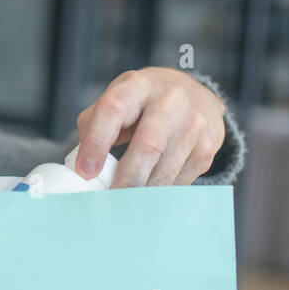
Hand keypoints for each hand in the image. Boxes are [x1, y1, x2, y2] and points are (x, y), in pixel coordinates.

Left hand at [74, 68, 225, 188]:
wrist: (194, 95)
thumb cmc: (143, 102)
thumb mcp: (117, 100)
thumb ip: (93, 126)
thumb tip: (81, 169)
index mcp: (138, 84)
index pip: (114, 109)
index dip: (97, 142)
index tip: (85, 171)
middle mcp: (171, 99)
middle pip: (148, 145)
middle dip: (126, 178)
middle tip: (109, 200)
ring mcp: (195, 122)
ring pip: (166, 168)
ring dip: (142, 193)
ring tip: (124, 205)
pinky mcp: (207, 147)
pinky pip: (180, 180)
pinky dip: (160, 193)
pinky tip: (148, 195)